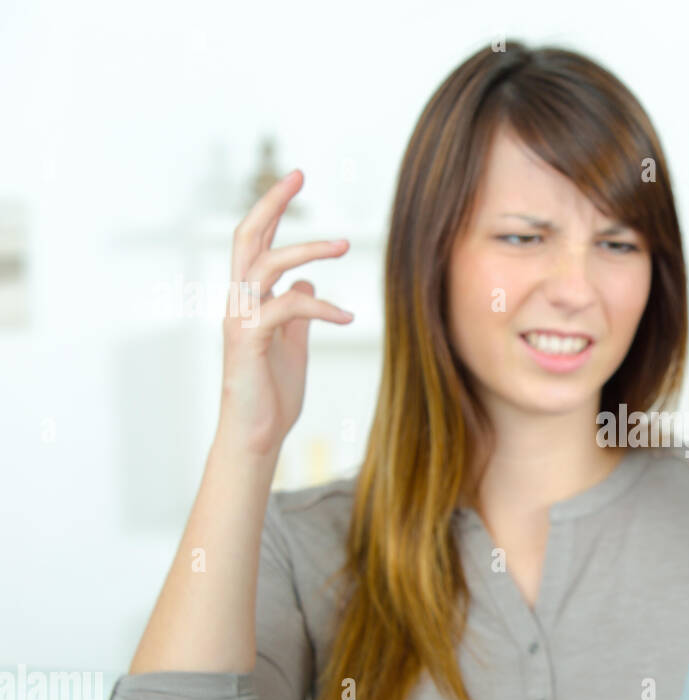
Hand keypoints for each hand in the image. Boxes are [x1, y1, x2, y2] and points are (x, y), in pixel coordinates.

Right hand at [217, 169, 353, 457]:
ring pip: (266, 265)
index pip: (256, 241)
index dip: (273, 208)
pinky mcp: (249, 341)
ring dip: (307, 250)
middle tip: (299, 173)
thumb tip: (305, 282)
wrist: (257, 435)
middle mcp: (238, 301)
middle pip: (247, 237)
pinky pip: (286, 307)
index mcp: (249, 297)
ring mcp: (240, 319)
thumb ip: (296, 311)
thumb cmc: (272, 393)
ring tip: (345, 243)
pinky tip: (348, 318)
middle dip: (272, 202)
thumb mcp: (291, 343)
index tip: (295, 179)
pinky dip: (320, 307)